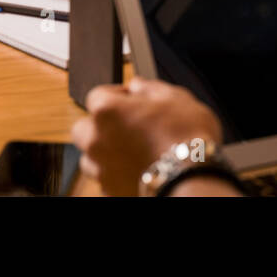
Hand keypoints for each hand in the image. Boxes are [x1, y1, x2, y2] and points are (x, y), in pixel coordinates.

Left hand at [71, 78, 223, 196]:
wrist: (193, 178)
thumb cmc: (186, 138)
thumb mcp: (174, 97)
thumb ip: (148, 87)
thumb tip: (138, 86)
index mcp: (107, 111)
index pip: (97, 94)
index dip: (116, 94)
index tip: (131, 98)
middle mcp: (96, 140)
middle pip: (84, 127)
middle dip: (100, 124)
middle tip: (126, 124)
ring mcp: (101, 168)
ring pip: (90, 156)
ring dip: (105, 151)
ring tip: (132, 149)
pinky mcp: (110, 190)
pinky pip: (106, 177)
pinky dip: (116, 172)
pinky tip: (138, 167)